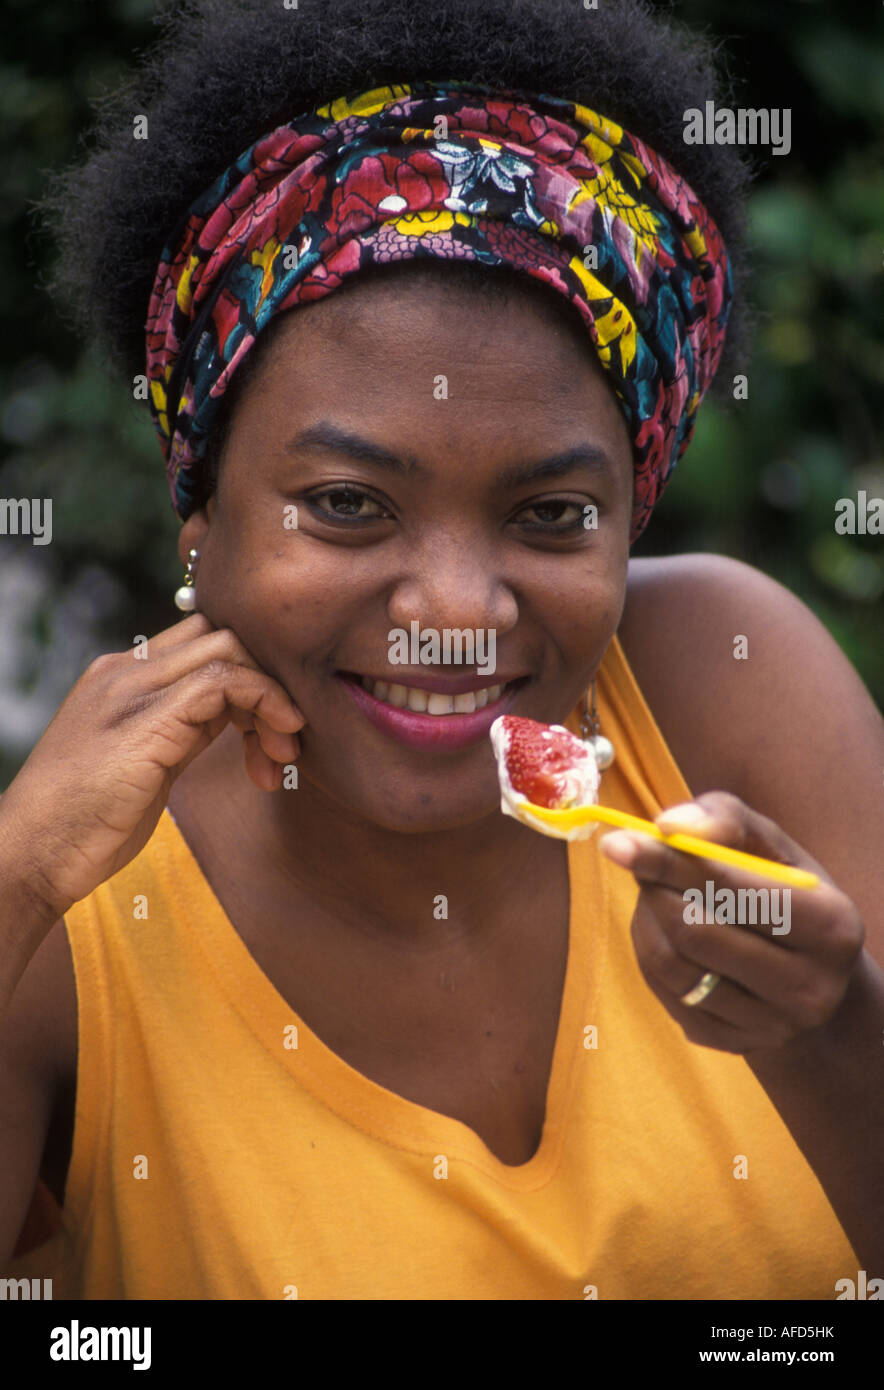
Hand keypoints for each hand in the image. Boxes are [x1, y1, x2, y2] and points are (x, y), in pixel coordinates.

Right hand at [0, 613, 304, 919]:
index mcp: (122, 675)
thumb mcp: (149, 764)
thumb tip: (239, 716)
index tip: (272, 726)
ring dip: (274, 698)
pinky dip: (263, 704)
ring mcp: (132, 689)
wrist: (34, 855)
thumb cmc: (88, 824)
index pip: (203, 639)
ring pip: (229, 648)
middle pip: (223, 634)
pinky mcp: (146, 720)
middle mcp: (125, 670)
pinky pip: (222, 682)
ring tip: (282, 755)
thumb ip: (187, 729)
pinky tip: (274, 746)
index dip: (251, 672)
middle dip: (271, 680)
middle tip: (284, 745)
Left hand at [599, 791, 864, 1055]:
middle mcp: (809, 988)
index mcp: (831, 927)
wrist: (809, 972)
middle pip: (696, 932)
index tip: (618, 843)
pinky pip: (666, 992)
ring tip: (657, 895)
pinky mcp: (733, 1044)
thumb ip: (724, 820)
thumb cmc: (781, 890)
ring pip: (672, 966)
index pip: (736, 891)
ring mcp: (771, 1026)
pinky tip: (666, 933)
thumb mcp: (769, 844)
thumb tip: (668, 826)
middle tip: (641, 865)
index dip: (671, 863)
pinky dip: (651, 952)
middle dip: (655, 889)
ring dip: (647, 919)